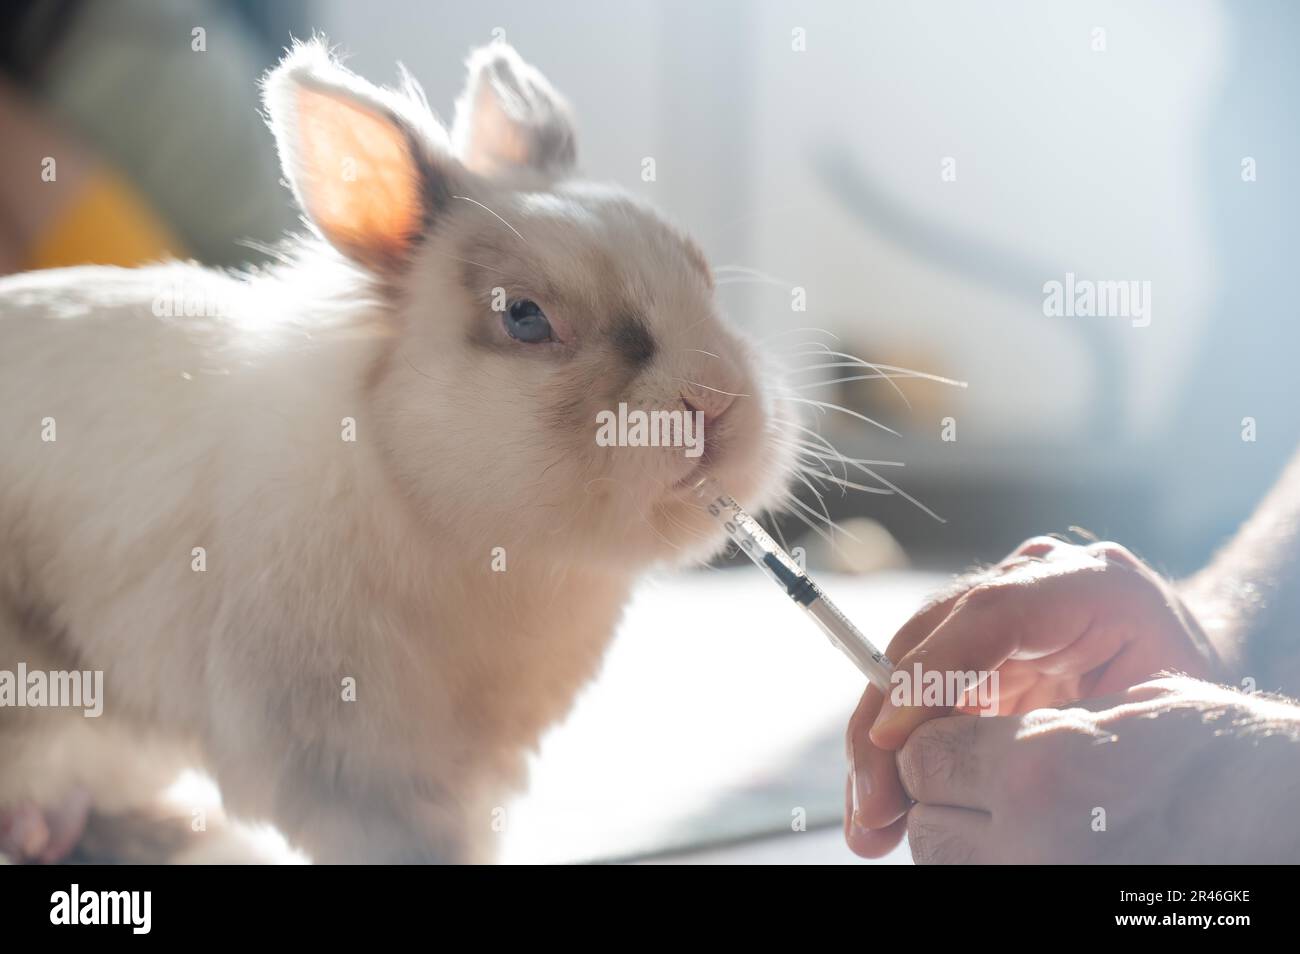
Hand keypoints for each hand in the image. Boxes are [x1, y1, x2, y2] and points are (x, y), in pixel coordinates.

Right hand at [844, 536, 1223, 857]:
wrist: (1194, 660)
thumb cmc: (1192, 689)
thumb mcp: (1159, 712)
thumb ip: (1081, 730)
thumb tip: (996, 783)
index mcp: (1084, 581)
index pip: (988, 614)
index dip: (932, 674)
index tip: (893, 741)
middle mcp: (1023, 580)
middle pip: (924, 643)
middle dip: (886, 729)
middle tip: (873, 809)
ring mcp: (990, 608)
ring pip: (902, 670)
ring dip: (877, 749)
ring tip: (871, 824)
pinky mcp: (970, 645)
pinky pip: (915, 695)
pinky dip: (896, 752)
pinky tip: (885, 805)